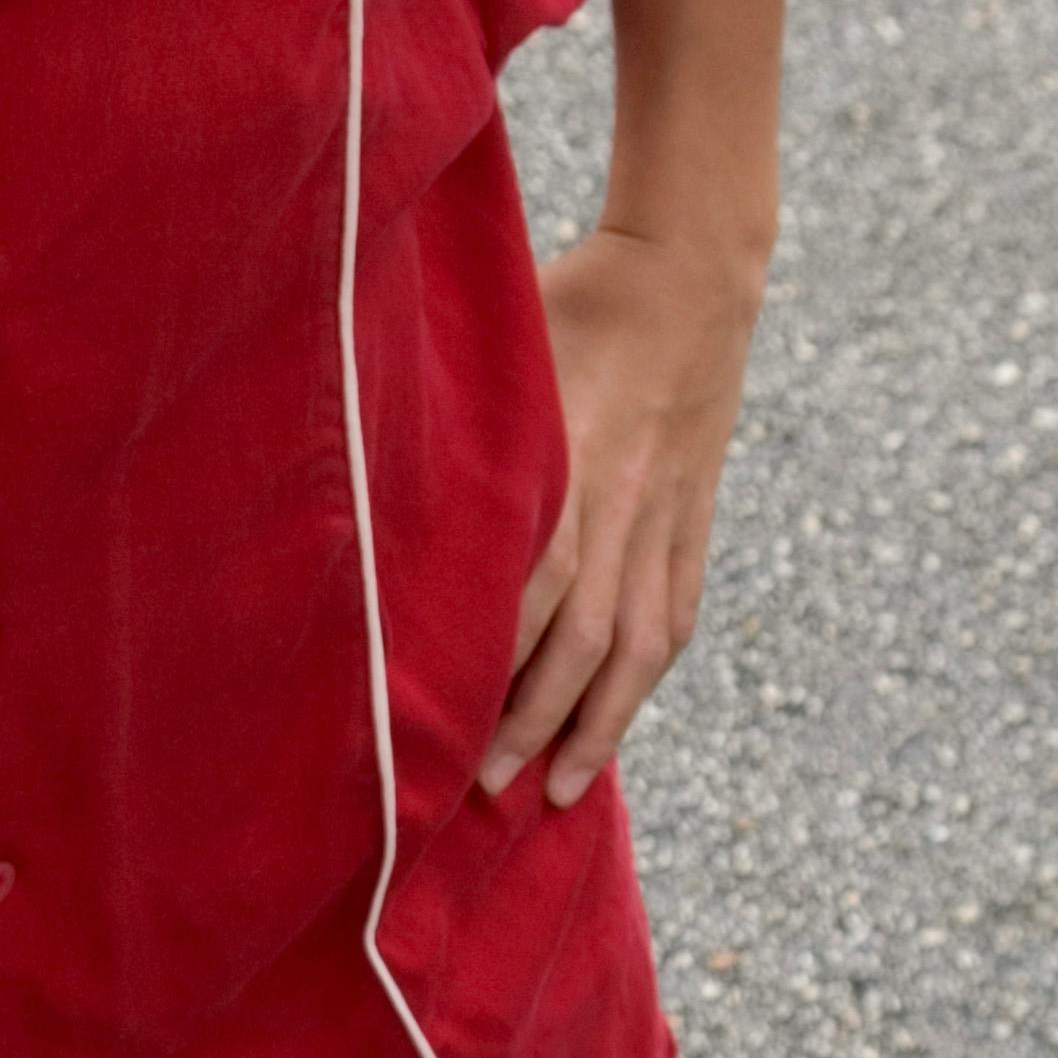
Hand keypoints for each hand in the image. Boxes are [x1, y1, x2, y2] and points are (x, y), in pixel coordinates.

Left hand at [484, 223, 762, 809]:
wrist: (693, 266)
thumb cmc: (572, 298)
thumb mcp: (499, 348)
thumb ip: (450, 420)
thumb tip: (364, 473)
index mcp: (566, 462)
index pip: (526, 584)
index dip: (489, 660)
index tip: (436, 721)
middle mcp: (621, 502)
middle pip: (581, 636)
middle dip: (534, 720)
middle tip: (482, 789)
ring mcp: (666, 515)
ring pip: (638, 643)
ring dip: (598, 725)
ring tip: (559, 790)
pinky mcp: (694, 516)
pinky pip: (675, 611)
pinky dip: (644, 677)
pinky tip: (614, 726)